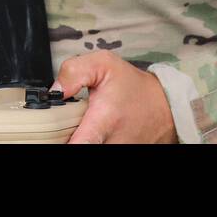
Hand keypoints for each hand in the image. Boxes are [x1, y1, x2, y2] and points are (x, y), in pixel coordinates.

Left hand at [56, 50, 177, 143]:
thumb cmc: (133, 86)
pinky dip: (88, 139)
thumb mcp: (104, 64)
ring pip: (85, 146)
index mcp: (103, 122)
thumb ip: (74, 71)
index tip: (52, 131)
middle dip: (65, 134)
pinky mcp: (118, 153)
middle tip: (64, 119)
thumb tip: (54, 90)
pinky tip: (88, 129)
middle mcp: (110, 143)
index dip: (60, 138)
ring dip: (77, 136)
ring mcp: (116, 151)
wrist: (164, 107)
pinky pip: (95, 146)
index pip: (78, 143)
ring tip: (79, 122)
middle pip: (76, 145)